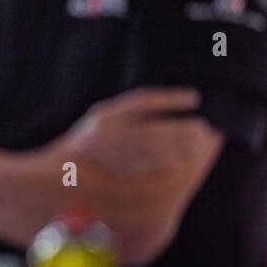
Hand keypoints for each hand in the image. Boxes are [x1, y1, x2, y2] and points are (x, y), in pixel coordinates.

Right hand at [58, 87, 218, 175]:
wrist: (63, 166)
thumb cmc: (90, 139)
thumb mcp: (103, 118)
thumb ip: (132, 114)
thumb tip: (174, 109)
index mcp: (106, 114)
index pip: (142, 101)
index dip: (170, 99)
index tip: (194, 98)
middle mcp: (106, 131)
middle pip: (150, 127)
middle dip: (179, 129)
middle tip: (203, 128)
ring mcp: (108, 151)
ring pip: (148, 147)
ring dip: (176, 146)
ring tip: (198, 143)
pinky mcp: (111, 168)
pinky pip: (141, 165)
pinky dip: (162, 162)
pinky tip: (179, 160)